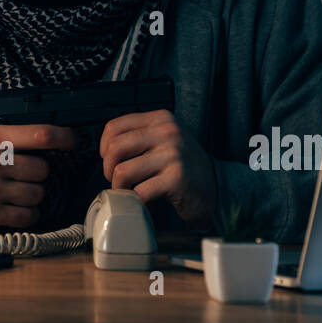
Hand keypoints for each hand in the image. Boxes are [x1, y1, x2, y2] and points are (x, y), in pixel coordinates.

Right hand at [0, 124, 78, 232]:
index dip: (64, 137)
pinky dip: (28, 214)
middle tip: (26, 174)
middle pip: (43, 168)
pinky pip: (28, 215)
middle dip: (39, 173)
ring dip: (34, 194)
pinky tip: (18, 208)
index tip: (73, 140)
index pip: (40, 135)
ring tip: (19, 191)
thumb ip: (5, 135)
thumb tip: (40, 137)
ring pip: (38, 193)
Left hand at [99, 109, 217, 228]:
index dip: (104, 148)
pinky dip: (136, 201)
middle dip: (109, 170)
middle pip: (114, 149)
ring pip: (123, 172)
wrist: (217, 187)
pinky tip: (144, 202)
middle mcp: (168, 132)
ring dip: (121, 188)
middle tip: (119, 181)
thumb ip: (140, 136)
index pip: (114, 127)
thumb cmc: (184, 166)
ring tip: (131, 193)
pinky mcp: (177, 179)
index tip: (110, 161)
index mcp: (161, 119)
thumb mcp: (165, 140)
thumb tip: (105, 149)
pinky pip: (140, 192)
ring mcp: (173, 154)